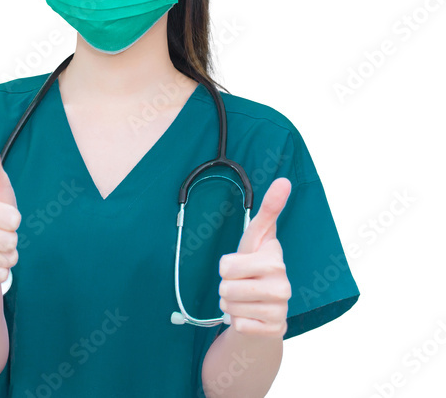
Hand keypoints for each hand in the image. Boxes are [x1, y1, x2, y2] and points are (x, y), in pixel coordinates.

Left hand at [217, 177, 292, 338]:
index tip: (241, 265)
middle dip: (225, 287)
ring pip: (230, 307)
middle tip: (240, 284)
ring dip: (231, 304)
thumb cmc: (255, 267)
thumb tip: (284, 180)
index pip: (226, 265)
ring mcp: (282, 309)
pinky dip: (238, 322)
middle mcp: (283, 285)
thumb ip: (269, 209)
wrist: (265, 307)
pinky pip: (239, 325)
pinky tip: (251, 316)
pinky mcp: (276, 330)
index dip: (226, 266)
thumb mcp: (256, 238)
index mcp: (275, 259)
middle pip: (225, 287)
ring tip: (245, 299)